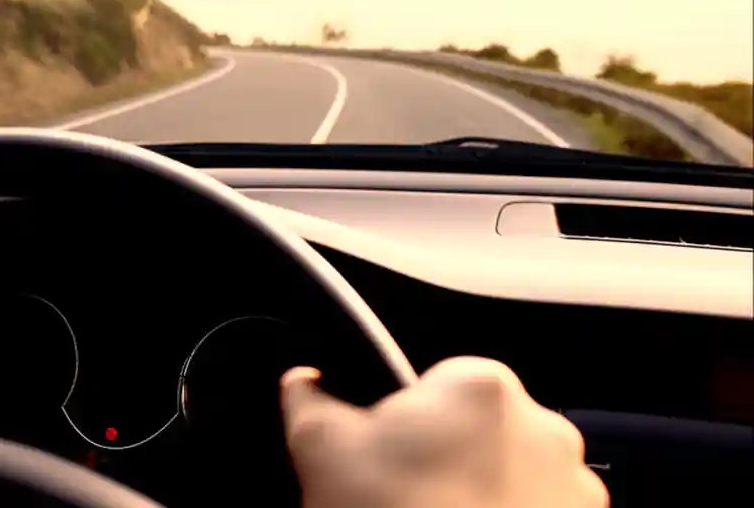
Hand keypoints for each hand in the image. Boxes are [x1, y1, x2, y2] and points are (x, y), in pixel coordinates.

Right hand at [281, 358, 607, 507]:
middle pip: (477, 427)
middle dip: (446, 455)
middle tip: (405, 496)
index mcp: (479, 385)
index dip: (402, 421)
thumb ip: (307, 397)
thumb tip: (304, 382)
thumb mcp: (320, 450)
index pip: (434, 382)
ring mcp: (575, 483)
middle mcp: (544, 425)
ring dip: (482, 491)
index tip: (385, 457)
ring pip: (512, 471)